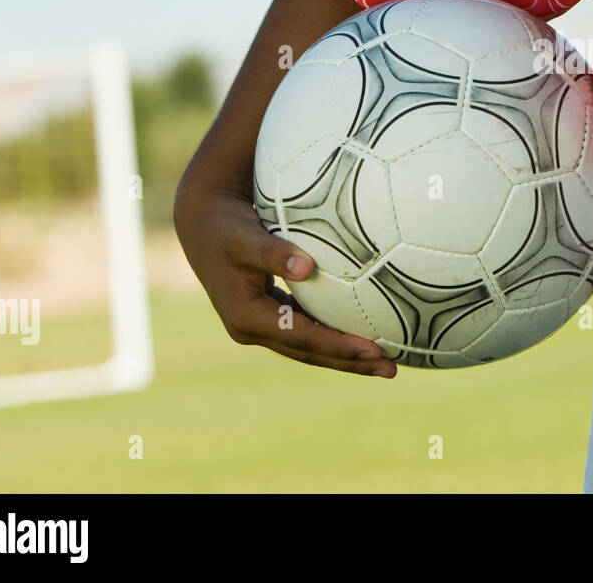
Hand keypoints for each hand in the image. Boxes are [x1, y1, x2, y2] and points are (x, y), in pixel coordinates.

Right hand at [173, 179, 397, 377]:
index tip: (375, 350)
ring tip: (385, 364)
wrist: (201, 222)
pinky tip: (359, 338)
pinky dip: (332, 338)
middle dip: (351, 363)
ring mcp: (259, 326)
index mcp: (246, 317)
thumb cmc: (226, 227)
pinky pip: (305, 333)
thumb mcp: (245, 238)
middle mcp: (252, 329)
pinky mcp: (267, 316)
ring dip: (345, 356)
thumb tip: (307, 268)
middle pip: (309, 353)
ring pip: (308, 348)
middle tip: (391, 370)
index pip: (303, 338)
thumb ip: (273, 252)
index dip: (339, 345)